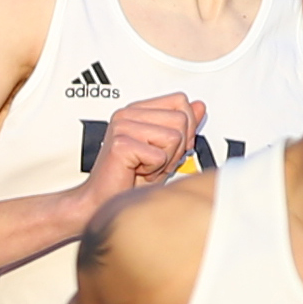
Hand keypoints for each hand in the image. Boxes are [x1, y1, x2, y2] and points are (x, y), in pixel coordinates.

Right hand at [77, 94, 206, 210]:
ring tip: (145, 167)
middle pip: (181, 119)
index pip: (180, 101)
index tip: (167, 147)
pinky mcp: (120, 144)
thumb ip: (183, 126)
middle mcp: (127, 114)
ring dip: (165, 160)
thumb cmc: (131, 180)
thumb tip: (200, 105)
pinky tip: (137, 173)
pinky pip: (160, 156)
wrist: (103, 202)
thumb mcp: (167, 150)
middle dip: (176, 147)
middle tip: (154, 161)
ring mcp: (122, 127)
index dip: (185, 127)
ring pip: (174, 137)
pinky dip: (154, 172)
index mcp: (137, 110)